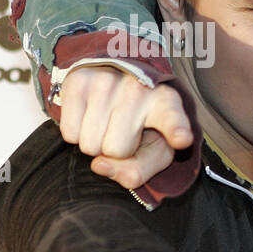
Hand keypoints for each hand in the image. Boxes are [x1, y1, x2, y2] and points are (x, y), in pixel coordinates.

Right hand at [58, 66, 192, 189]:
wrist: (115, 80)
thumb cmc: (141, 123)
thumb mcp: (154, 151)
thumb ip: (137, 170)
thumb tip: (100, 166)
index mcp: (167, 104)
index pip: (172, 119)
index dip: (176, 130)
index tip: (182, 138)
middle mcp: (138, 88)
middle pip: (117, 151)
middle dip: (116, 150)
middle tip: (124, 131)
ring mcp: (107, 82)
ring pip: (90, 145)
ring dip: (95, 142)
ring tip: (108, 121)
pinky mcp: (78, 82)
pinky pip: (70, 134)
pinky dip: (77, 133)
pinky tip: (90, 115)